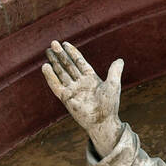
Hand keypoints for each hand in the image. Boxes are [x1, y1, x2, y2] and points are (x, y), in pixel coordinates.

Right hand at [41, 40, 123, 156]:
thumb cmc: (109, 105)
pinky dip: (50, 76)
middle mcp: (80, 83)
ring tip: (48, 51)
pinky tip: (45, 67)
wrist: (102, 121)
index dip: (72, 53)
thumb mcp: (113, 85)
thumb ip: (114, 71)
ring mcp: (72, 90)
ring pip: (61, 72)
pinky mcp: (66, 97)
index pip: (79, 62)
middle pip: (68, 65)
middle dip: (61, 54)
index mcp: (91, 78)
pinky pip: (56, 85)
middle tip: (53, 43)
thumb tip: (120, 60)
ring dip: (54, 62)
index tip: (65, 43)